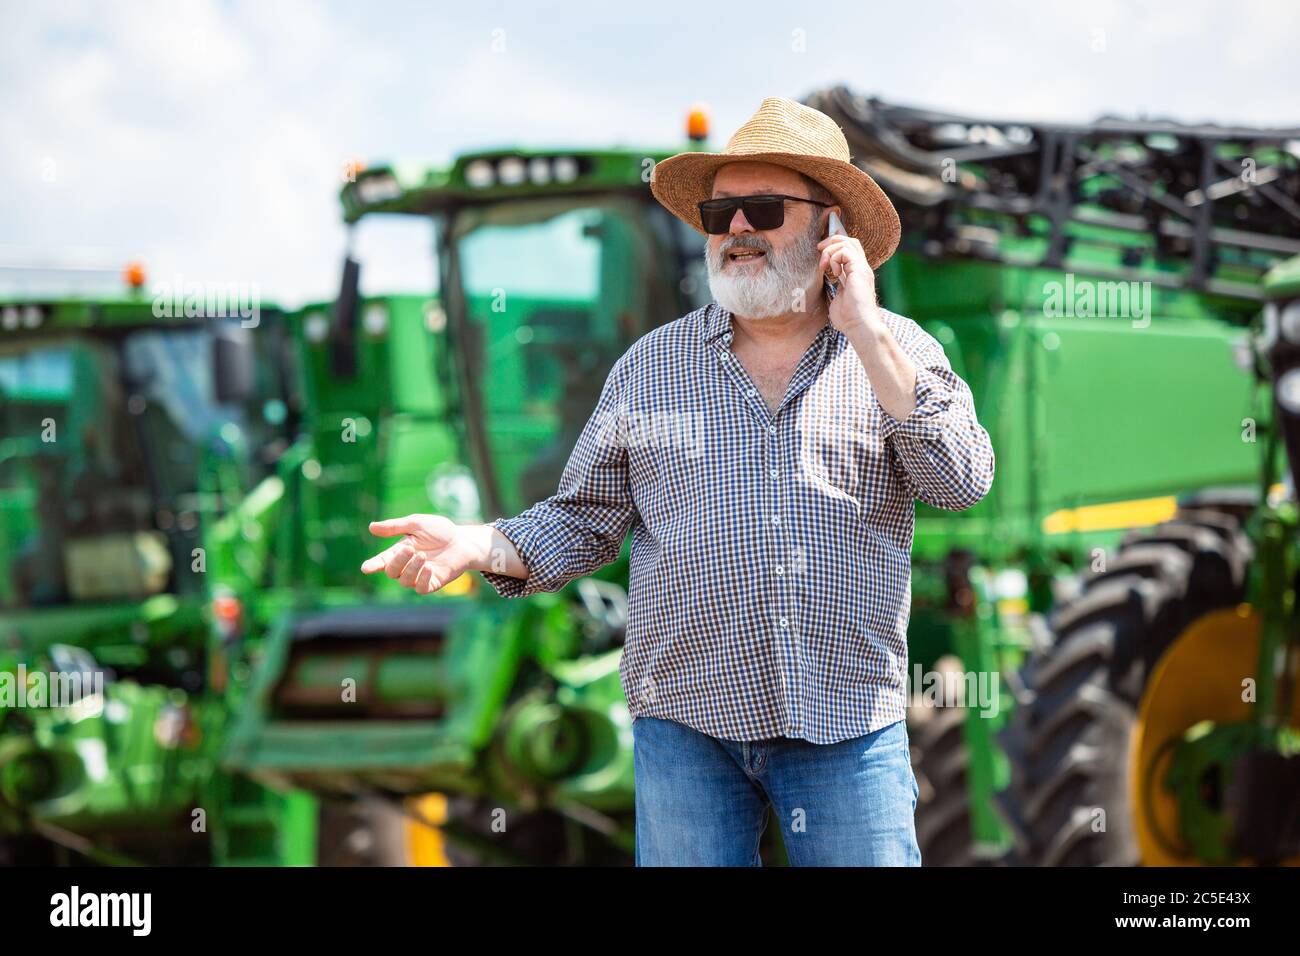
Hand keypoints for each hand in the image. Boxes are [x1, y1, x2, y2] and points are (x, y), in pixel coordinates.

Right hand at [360, 513, 485, 594]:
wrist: (463, 540)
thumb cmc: (440, 531)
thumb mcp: (416, 524)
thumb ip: (395, 527)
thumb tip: (371, 527)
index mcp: (399, 552)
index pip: (382, 561)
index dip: (373, 565)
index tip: (366, 568)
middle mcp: (407, 566)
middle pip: (392, 572)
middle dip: (398, 562)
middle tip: (410, 548)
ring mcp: (419, 576)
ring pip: (405, 581)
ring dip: (411, 568)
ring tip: (423, 555)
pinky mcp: (432, 583)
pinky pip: (421, 588)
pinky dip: (422, 579)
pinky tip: (429, 568)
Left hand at [817, 233, 883, 337]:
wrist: (859, 326)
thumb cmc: (848, 319)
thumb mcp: (838, 298)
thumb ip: (835, 287)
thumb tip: (826, 283)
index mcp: (857, 274)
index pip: (850, 249)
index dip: (835, 244)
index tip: (821, 250)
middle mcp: (861, 268)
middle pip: (850, 241)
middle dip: (832, 241)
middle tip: (819, 250)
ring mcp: (861, 268)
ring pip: (847, 243)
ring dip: (830, 251)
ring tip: (823, 266)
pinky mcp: (859, 270)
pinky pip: (845, 251)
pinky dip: (834, 258)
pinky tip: (832, 272)